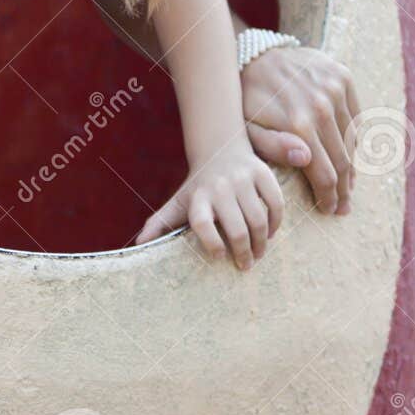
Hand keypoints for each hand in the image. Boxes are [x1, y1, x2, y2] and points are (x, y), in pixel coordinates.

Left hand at [136, 140, 283, 270]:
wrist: (218, 149)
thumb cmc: (197, 187)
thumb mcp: (177, 203)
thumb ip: (159, 224)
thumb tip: (139, 243)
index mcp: (197, 198)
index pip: (202, 223)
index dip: (211, 243)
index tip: (218, 257)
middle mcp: (220, 187)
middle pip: (235, 228)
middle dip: (243, 252)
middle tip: (246, 265)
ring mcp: (242, 179)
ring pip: (257, 219)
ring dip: (262, 242)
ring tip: (259, 253)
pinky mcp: (262, 173)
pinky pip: (275, 203)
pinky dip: (276, 222)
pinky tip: (271, 233)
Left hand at [241, 44, 360, 215]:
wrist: (254, 55)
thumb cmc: (248, 100)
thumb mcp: (248, 128)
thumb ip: (273, 147)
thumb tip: (305, 159)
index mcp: (299, 125)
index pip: (325, 173)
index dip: (330, 196)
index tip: (331, 210)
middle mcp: (322, 106)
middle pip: (343, 161)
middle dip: (344, 189)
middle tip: (343, 206)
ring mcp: (335, 89)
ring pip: (353, 140)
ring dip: (351, 165)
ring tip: (347, 184)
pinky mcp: (342, 76)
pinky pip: (356, 116)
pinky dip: (353, 137)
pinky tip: (347, 152)